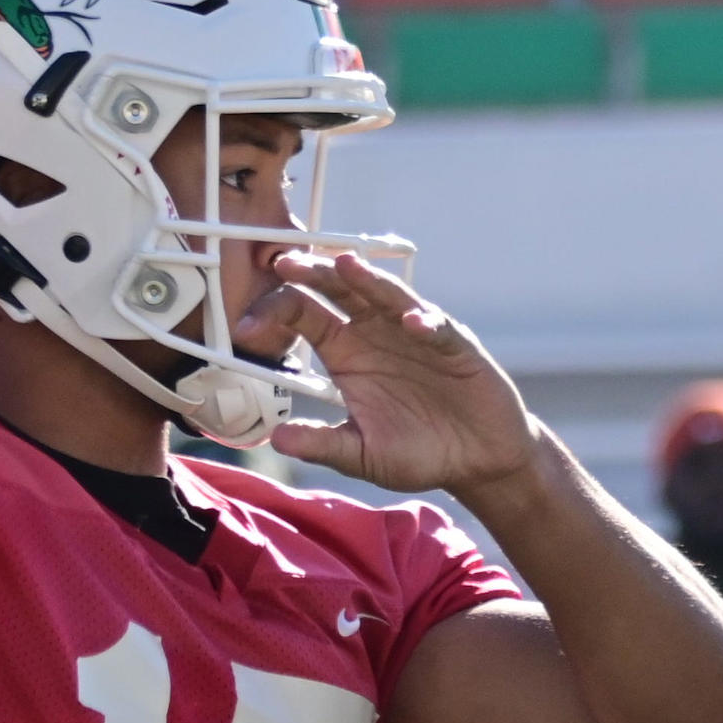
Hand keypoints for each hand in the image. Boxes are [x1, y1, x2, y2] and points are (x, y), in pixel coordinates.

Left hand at [236, 249, 536, 500]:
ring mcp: (414, 334)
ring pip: (386, 296)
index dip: (275, 315)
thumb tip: (277, 440)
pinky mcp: (453, 346)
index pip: (303, 316)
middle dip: (314, 274)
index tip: (247, 329)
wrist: (475, 459)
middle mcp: (374, 333)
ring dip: (368, 281)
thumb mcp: (363, 455)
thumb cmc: (418, 452)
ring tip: (345, 265)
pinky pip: (437, 329)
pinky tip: (412, 324)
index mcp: (344, 352)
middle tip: (285, 263)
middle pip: (339, 291)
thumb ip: (324, 445)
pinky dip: (425, 324)